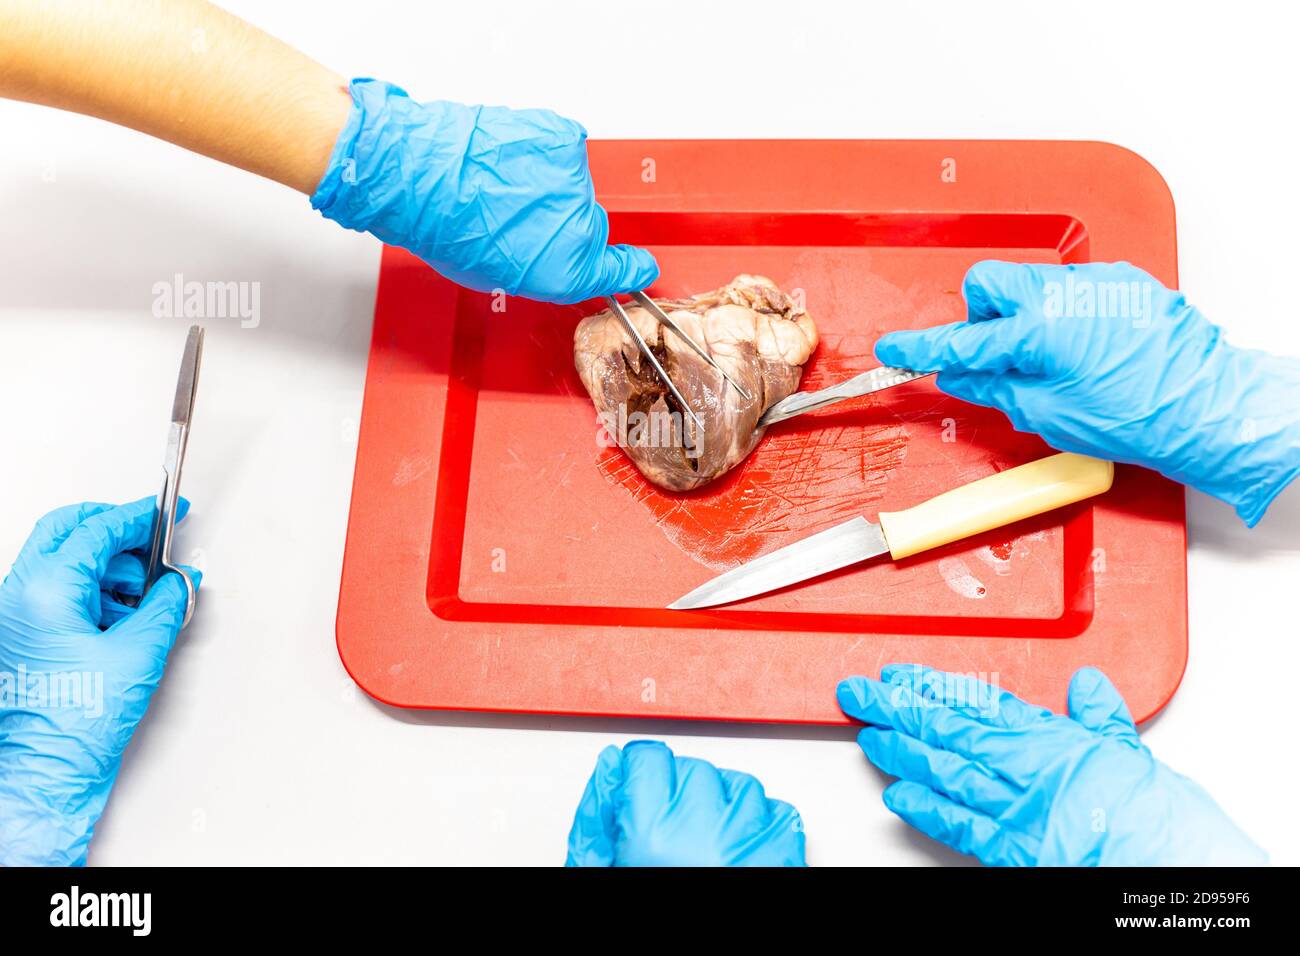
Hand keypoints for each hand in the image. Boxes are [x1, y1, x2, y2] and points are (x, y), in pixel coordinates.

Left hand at [0, 497, 199, 864]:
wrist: (44, 776)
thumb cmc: (73, 728)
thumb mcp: (140, 654)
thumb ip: (165, 606)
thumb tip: (177, 585)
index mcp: (44, 591)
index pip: (96, 529)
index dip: (140, 516)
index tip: (167, 510)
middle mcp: (19, 596)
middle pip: (66, 530)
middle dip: (114, 530)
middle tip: (151, 538)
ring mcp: (13, 616)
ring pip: (60, 559)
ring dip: (104, 564)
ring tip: (141, 593)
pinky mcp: (19, 636)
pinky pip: (54, 591)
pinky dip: (90, 590)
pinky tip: (119, 616)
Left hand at [311, 79, 657, 304]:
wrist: (421, 176)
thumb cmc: (444, 227)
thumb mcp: (494, 272)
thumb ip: (537, 266)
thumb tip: (547, 253)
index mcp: (565, 271)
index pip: (624, 270)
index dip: (630, 266)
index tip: (638, 264)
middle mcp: (579, 228)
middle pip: (590, 225)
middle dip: (560, 221)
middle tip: (516, 216)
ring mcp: (576, 181)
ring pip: (573, 185)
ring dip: (545, 184)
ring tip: (501, 186)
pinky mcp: (565, 141)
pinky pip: (562, 151)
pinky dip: (540, 153)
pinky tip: (508, 161)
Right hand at [565, 740, 805, 865]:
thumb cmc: (661, 933)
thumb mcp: (608, 874)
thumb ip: (599, 823)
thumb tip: (607, 777)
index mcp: (653, 837)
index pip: (646, 760)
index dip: (639, 777)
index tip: (639, 790)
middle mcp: (706, 833)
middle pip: (690, 770)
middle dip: (677, 796)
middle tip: (670, 838)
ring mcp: (752, 841)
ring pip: (737, 785)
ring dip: (722, 808)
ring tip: (707, 849)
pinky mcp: (786, 854)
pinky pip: (776, 813)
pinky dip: (760, 826)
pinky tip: (739, 853)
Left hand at [837, 665, 1265, 865]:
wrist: (1175, 862)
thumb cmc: (1159, 814)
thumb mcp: (1134, 753)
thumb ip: (1101, 719)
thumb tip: (1086, 685)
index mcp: (1051, 739)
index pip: (979, 703)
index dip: (934, 687)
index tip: (901, 675)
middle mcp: (1024, 768)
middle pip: (949, 730)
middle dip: (900, 710)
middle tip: (861, 694)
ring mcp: (1013, 809)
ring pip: (945, 770)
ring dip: (902, 751)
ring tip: (869, 734)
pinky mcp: (1012, 850)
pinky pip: (960, 825)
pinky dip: (927, 808)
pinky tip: (897, 794)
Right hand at [875, 261, 1299, 525]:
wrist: (1206, 407)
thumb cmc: (1137, 416)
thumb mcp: (1047, 414)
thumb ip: (993, 387)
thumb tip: (961, 375)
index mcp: (1037, 329)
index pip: (960, 337)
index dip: (920, 347)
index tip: (894, 349)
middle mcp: (1062, 293)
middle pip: (987, 284)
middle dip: (978, 316)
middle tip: (994, 356)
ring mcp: (1094, 283)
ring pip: (1028, 284)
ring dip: (1022, 317)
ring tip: (1050, 360)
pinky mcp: (1121, 283)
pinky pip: (1068, 289)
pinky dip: (1060, 316)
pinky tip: (1085, 351)